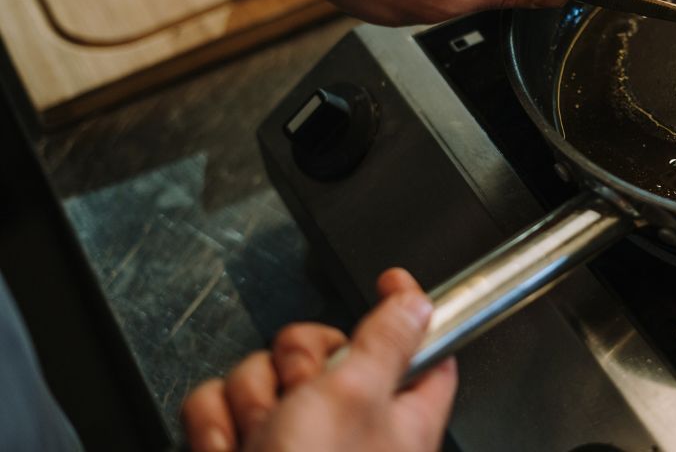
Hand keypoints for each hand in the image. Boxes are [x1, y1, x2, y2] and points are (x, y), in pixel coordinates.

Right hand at [181, 268, 455, 451]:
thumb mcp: (358, 395)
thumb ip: (388, 339)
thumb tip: (419, 301)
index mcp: (397, 408)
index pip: (416, 345)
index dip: (402, 307)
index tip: (389, 279)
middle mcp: (346, 421)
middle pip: (317, 347)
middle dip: (295, 364)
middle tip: (300, 392)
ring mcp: (289, 437)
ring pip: (260, 373)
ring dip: (252, 402)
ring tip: (262, 440)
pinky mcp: (241, 449)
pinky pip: (217, 405)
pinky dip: (217, 428)